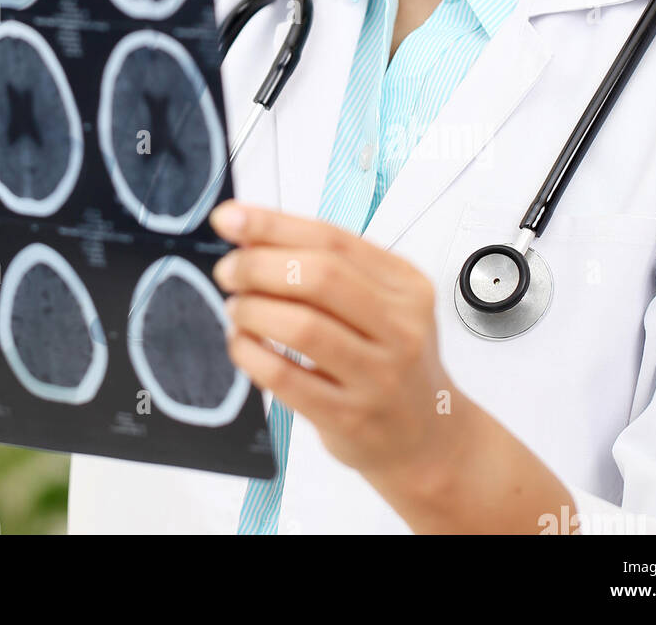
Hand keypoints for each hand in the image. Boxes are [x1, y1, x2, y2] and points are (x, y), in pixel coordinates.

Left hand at [209, 200, 468, 507]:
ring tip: (236, 308)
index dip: (273, 224)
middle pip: (319, 277)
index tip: (230, 219)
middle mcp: (400, 328)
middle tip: (228, 271)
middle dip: (259, 266)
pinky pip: (286, 378)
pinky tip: (242, 344)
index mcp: (406, 285)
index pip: (332, 239)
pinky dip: (251, 354)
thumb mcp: (379, 303)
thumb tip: (248, 230)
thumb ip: (324, 265)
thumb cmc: (390, 360)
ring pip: (302, 327)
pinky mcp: (350, 418)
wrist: (426, 437)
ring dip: (252, 310)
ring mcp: (378, 376)